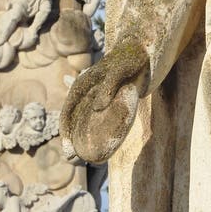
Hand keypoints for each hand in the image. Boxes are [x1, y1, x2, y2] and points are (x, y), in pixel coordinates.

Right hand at [60, 41, 147, 163]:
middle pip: (75, 120)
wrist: (144, 52)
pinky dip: (100, 133)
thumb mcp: (120, 71)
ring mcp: (98, 98)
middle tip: (78, 159)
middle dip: (73, 141)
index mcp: (83, 85)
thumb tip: (97, 107)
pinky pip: (101, 121)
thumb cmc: (131, 58)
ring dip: (85, 139)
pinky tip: (106, 145)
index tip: (69, 150)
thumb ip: (109, 87)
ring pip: (86, 123)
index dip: (65, 131)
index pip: (67, 112)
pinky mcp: (110, 102)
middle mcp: (87, 93)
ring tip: (93, 158)